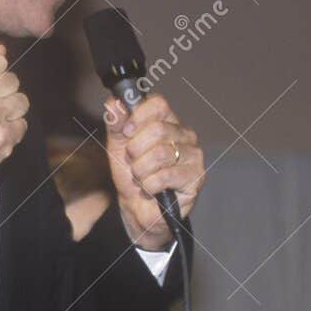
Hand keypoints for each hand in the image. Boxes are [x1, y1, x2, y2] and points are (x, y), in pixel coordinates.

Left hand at [104, 93, 204, 250]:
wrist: (137, 206)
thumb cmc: (131, 174)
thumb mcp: (117, 145)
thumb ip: (115, 123)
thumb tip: (114, 104)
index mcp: (167, 121)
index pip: (158, 103)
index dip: (138, 117)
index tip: (126, 133)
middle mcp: (184, 135)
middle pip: (157, 130)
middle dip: (135, 151)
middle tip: (134, 163)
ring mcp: (194, 155)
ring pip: (160, 154)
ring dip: (141, 171)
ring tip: (141, 178)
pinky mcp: (196, 177)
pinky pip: (165, 176)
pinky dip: (149, 186)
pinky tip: (151, 189)